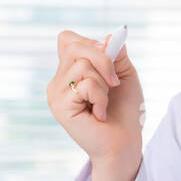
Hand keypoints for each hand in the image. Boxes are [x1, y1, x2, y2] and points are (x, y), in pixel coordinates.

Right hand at [46, 28, 143, 166]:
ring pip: (82, 64)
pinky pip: (85, 85)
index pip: (67, 39)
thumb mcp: (125, 75)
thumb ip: (117, 54)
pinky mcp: (60, 106)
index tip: (109, 61)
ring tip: (103, 104)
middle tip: (114, 83)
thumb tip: (110, 37)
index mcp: (69, 71)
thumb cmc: (125, 112)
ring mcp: (56, 93)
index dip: (90, 44)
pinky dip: (101, 97)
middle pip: (75, 45)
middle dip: (104, 59)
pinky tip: (98, 114)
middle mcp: (58, 80)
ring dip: (104, 84)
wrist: (124, 143)